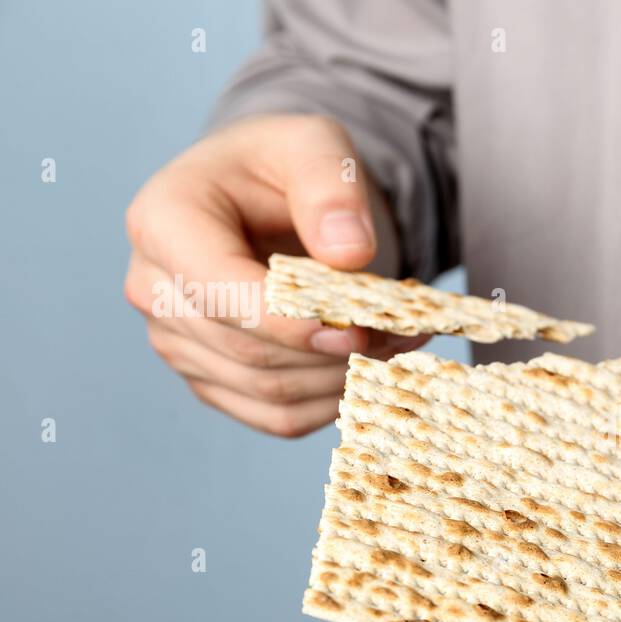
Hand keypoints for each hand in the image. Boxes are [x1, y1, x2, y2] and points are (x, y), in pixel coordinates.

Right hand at [124, 114, 428, 436]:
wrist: (269, 198)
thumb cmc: (287, 167)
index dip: (290, 321)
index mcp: (163, 220)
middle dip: (336, 351)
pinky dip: (335, 401)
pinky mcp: (212, 380)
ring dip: (346, 377)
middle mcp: (153, 288)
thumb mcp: (316, 145)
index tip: (358, 328)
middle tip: (408, 330)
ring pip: (270, 392)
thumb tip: (348, 253)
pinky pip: (279, 418)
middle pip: (251, 351)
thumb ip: (331, 186)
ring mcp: (177, 342)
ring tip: (400, 340)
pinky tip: (373, 366)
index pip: (219, 292)